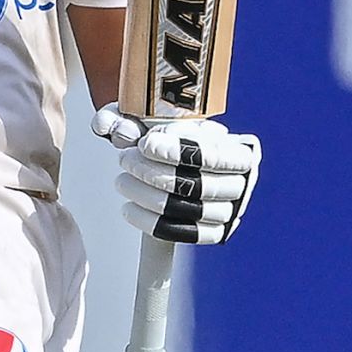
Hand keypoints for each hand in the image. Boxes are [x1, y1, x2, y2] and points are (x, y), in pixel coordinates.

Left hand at [95, 107, 260, 243]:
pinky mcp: (214, 234)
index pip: (212, 155)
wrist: (179, 165)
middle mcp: (244, 184)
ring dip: (147, 196)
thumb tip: (107, 125)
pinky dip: (151, 223)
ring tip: (121, 181)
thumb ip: (126, 117)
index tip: (144, 143)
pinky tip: (128, 208)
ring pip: (189, 211)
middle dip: (155, 173)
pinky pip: (182, 233)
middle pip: (199, 186)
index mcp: (243, 151)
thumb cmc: (168, 137)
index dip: (177, 151)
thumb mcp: (152, 118)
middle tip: (125, 160)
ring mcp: (231, 213)